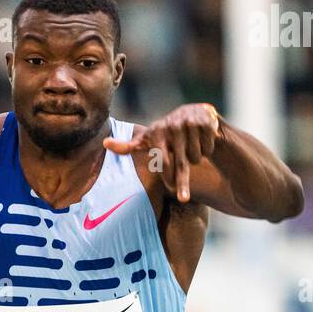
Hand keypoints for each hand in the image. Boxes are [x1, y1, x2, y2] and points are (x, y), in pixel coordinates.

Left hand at [104, 103, 220, 202]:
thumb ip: (128, 145)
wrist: (197, 114)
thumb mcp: (148, 139)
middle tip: (183, 197)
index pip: (163, 163)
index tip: (171, 191)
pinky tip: (203, 140)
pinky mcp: (207, 121)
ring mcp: (191, 122)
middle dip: (182, 184)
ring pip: (196, 158)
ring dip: (196, 159)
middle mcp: (173, 125)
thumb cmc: (168, 134)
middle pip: (181, 165)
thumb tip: (104, 143)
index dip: (168, 178)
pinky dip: (207, 150)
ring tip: (191, 149)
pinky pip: (208, 149)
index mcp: (157, 132)